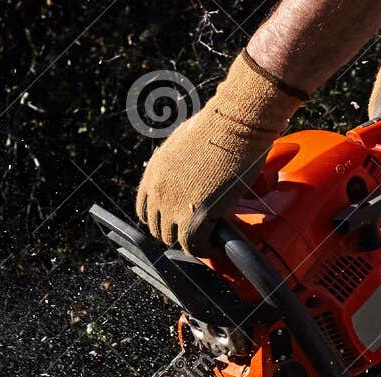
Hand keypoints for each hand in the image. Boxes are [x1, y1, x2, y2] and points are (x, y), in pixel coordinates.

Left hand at [136, 53, 304, 255]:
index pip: (145, 211)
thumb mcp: (184, 144)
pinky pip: (196, 246)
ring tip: (208, 240)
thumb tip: (190, 176)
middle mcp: (158, 190)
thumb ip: (178, 166)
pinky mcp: (196, 216)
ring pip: (175, 241)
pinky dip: (205, 250)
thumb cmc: (219, 126)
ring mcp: (174, 204)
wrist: (235, 122)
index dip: (162, 220)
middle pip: (159, 229)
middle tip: (196, 235)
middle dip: (177, 233)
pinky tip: (216, 246)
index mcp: (153, 172)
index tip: (176, 223)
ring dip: (191, 243)